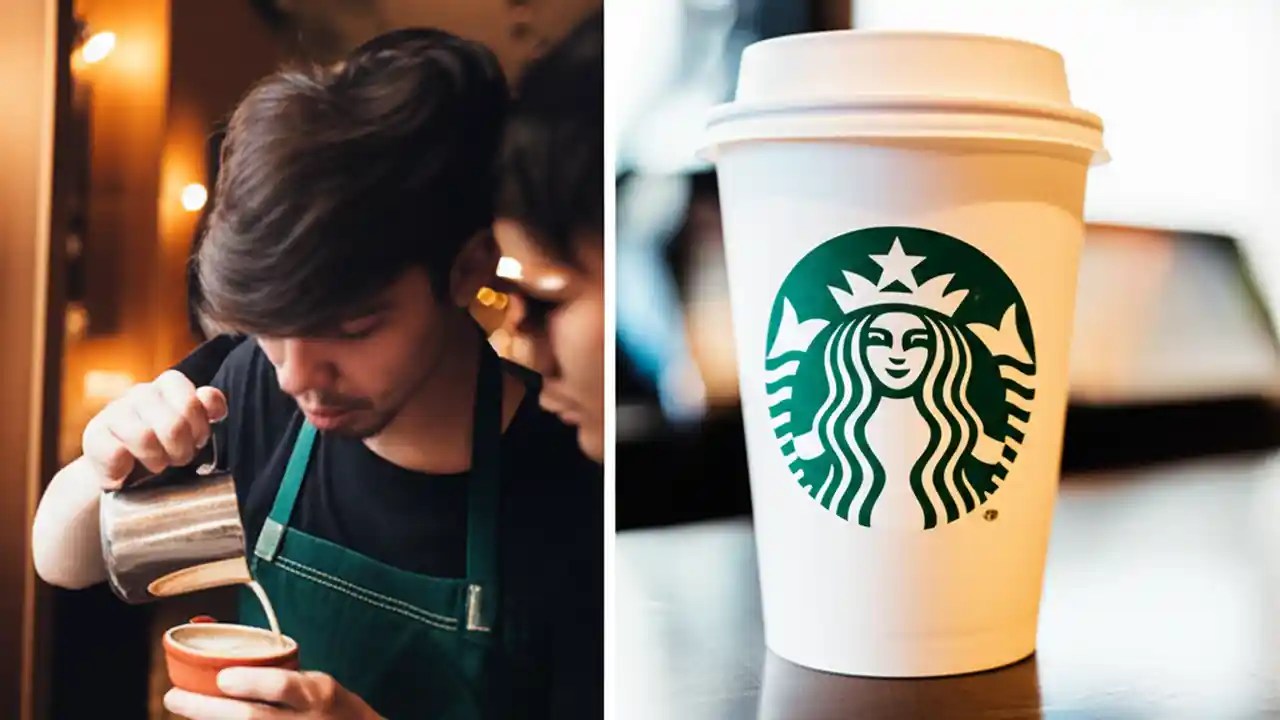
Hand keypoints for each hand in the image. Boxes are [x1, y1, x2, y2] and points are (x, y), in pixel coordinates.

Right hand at [82, 370, 226, 488]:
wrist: (122, 475)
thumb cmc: (166, 449)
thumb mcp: (194, 431)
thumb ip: (209, 409)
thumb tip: (209, 400)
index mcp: (170, 387)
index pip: (197, 399)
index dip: (201, 427)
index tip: (198, 440)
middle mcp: (143, 393)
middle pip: (174, 425)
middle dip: (181, 450)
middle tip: (177, 459)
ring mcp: (116, 410)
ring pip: (144, 438)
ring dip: (155, 460)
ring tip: (155, 464)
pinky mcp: (95, 434)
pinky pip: (116, 454)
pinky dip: (125, 469)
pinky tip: (126, 470)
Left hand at [164, 668, 381, 718]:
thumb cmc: (326, 706)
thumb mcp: (312, 681)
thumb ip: (272, 668)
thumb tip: (208, 626)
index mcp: (315, 694)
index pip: (283, 687)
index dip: (252, 683)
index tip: (222, 677)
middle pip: (251, 718)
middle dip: (207, 709)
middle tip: (174, 697)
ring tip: (183, 708)